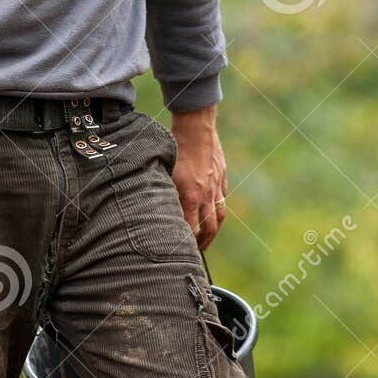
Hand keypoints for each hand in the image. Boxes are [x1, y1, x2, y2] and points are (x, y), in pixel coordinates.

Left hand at [169, 105, 227, 250]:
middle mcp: (207, 194)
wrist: (196, 126)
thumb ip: (163, 194)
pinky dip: (218, 209)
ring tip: (207, 238)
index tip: (181, 251)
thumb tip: (155, 211)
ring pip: (220, 215)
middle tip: (196, 251)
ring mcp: (217, 185)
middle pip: (209, 227)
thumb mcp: (164, 173)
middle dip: (203, 242)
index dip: (187, 242)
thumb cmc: (174, 147)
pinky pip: (222, 198)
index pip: (191, 228)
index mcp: (191, 196)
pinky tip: (212, 212)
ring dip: (214, 230)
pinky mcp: (222, 176)